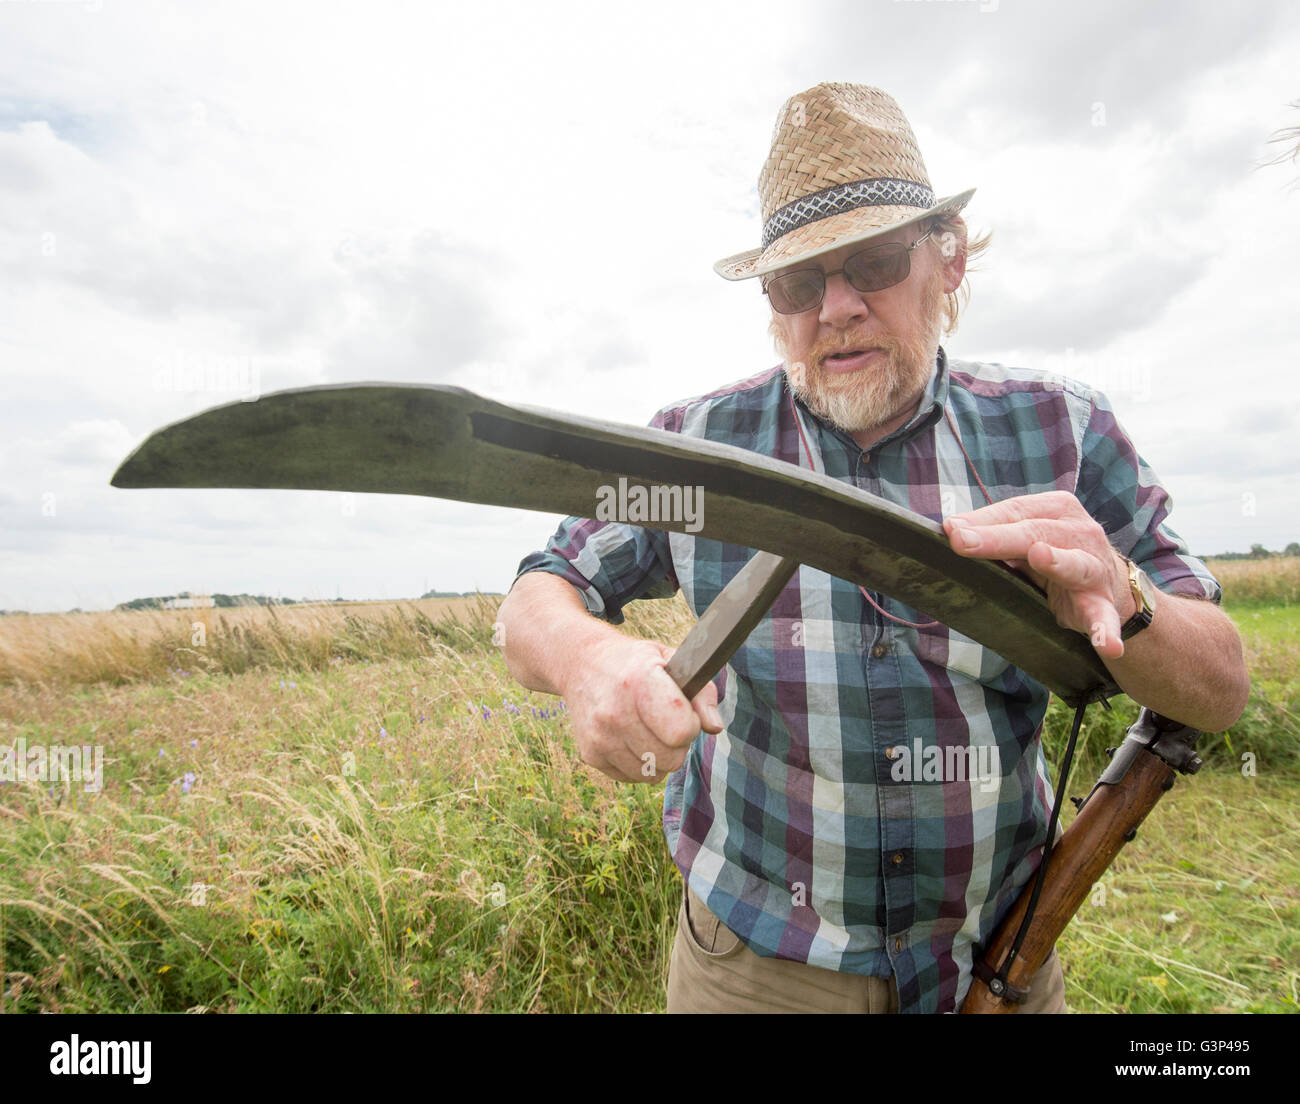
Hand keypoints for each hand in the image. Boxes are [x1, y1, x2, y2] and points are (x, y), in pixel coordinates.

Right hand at [560, 636, 722, 783]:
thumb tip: (714, 727)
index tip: (684, 711)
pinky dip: (639, 763)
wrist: (582, 664)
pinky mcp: (590, 754)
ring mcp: (600, 736)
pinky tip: (631, 738)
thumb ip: (702, 692)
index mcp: (639, 681)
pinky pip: (632, 778)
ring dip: (658, 756)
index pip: (680, 731)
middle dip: (677, 744)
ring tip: (648, 728)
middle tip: (666, 721)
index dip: (691, 724)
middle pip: (671, 759)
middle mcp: (614, 712)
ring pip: (653, 774)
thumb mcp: (671, 660)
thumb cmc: (636, 663)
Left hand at [941, 490, 1136, 659]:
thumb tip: (952, 528)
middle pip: (1034, 532)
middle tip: (962, 542)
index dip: (982, 520)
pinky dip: (1105, 631)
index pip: (1015, 510)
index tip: (950, 529)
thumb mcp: (1024, 537)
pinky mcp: (1103, 604)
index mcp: (1057, 509)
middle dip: (997, 538)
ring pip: (1075, 564)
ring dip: (1057, 562)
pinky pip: (1104, 618)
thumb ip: (993, 531)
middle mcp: (1080, 532)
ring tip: (1039, 557)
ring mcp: (1094, 568)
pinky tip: (1106, 645)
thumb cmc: (1055, 552)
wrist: (1106, 584)